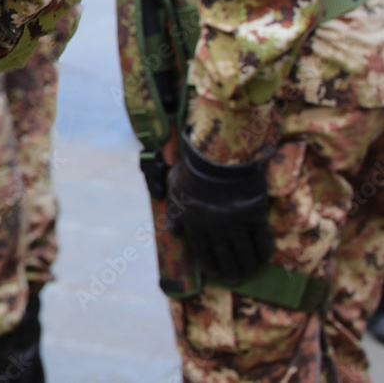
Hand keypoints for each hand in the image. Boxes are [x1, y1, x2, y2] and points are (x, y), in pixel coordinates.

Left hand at [166, 132, 272, 284]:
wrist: (217, 156)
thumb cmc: (192, 170)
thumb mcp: (174, 190)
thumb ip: (173, 212)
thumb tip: (172, 232)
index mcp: (194, 222)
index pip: (201, 250)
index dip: (208, 263)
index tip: (214, 273)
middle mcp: (215, 227)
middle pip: (223, 254)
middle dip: (228, 269)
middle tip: (234, 279)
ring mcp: (236, 222)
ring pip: (243, 251)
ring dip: (246, 265)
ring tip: (249, 274)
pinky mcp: (255, 215)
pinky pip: (261, 239)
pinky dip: (262, 251)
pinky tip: (263, 259)